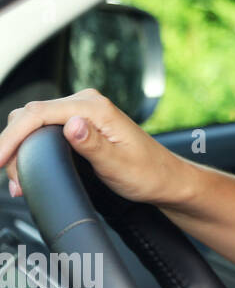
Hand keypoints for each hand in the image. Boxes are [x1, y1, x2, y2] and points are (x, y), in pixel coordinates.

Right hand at [0, 89, 188, 205]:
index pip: (38, 114)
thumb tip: (71, 124)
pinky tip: (27, 172)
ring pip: (33, 124)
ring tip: (20, 183)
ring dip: (20, 152)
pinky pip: (44, 131)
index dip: (11, 137)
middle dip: (13, 147)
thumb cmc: (148, 174)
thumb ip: (93, 144)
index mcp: (95, 108)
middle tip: (14, 181)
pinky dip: (30, 150)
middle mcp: (86, 104)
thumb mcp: (118, 164)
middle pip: (29, 116)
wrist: (165, 180)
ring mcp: (82, 113)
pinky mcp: (80, 124)